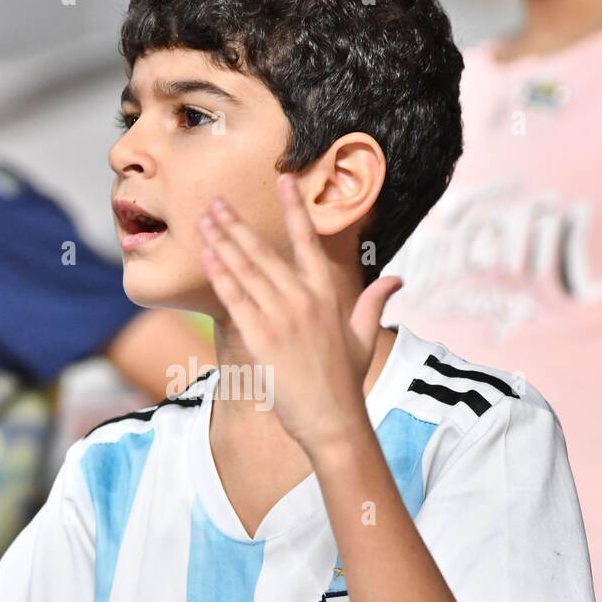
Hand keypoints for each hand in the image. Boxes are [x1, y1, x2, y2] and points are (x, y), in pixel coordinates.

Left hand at [198, 173, 401, 451]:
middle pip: (264, 252)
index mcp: (327, 295)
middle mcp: (303, 300)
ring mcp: (281, 317)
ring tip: (204, 221)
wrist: (333, 420)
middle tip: (215, 202)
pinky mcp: (261, 338)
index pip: (308, 241)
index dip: (294, 208)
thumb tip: (397, 280)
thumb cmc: (345, 381)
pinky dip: (220, 274)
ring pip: (245, 270)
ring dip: (221, 242)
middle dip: (236, 225)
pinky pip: (235, 298)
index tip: (282, 180)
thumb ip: (375, 302)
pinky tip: (207, 255)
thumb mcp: (364, 336)